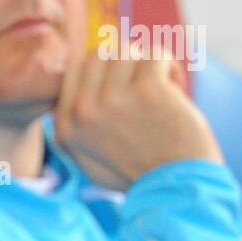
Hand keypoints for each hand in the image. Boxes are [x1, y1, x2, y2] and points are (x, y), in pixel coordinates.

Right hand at [53, 46, 221, 190]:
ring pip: (126, 50)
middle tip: (142, 80)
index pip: (73, 70)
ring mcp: (113, 99)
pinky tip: (174, 84)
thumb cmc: (138, 175)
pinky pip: (155, 54)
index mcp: (66, 126)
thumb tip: (76, 90)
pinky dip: (168, 65)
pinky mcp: (147, 90)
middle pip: (98, 54)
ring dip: (145, 63)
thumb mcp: (87, 159)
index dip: (101, 68)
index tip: (121, 79)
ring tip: (159, 82)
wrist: (175, 190)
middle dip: (124, 62)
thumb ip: (76, 127)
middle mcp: (83, 110)